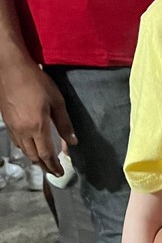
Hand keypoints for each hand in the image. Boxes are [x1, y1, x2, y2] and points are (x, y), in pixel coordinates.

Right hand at [0, 55, 75, 174]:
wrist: (10, 69)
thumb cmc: (36, 82)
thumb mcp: (57, 101)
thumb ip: (65, 124)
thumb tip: (73, 142)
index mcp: (37, 127)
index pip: (47, 154)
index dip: (54, 166)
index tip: (60, 173)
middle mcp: (23, 131)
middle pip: (34, 156)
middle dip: (44, 165)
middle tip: (53, 170)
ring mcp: (13, 127)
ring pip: (24, 150)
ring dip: (34, 158)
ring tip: (44, 161)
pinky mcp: (7, 121)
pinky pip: (16, 142)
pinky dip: (25, 148)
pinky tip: (30, 145)